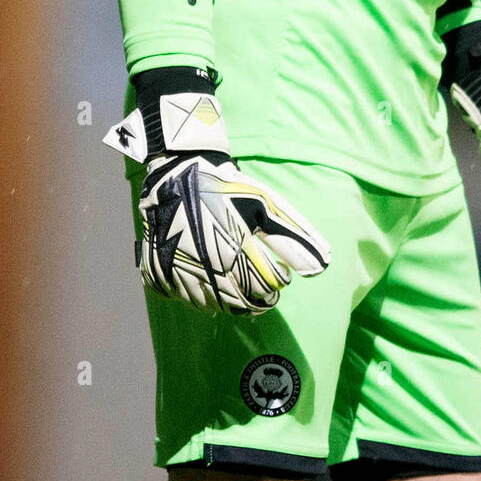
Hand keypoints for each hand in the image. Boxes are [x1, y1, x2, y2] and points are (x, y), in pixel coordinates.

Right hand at [137, 145, 330, 313]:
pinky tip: (209, 279)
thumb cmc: (227, 189)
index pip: (266, 289)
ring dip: (231, 300)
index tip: (279, 274)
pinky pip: (185, 298)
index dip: (278, 284)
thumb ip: (292, 239)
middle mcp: (206, 267)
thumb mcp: (265, 206)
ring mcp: (180, 273)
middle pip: (242, 305)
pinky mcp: (160, 274)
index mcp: (235, 250)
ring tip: (237, 281)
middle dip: (258, 300)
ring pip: (214, 306)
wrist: (178, 174)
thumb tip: (320, 268)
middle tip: (262, 288)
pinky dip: (201, 295)